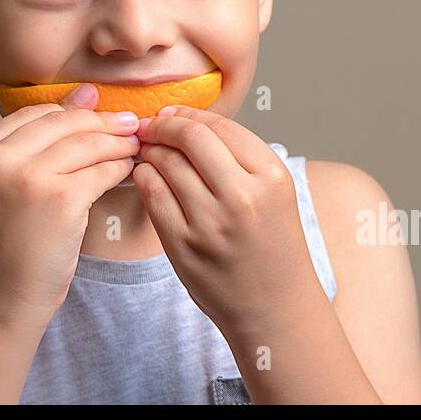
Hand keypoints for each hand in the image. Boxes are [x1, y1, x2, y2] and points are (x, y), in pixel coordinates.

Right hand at [0, 83, 140, 334]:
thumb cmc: (4, 249)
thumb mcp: (6, 187)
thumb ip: (41, 141)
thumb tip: (87, 91)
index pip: (37, 113)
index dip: (75, 114)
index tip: (100, 119)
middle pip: (65, 123)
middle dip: (103, 124)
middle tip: (131, 127)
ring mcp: (27, 177)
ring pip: (87, 143)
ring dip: (117, 144)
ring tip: (134, 149)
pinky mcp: (59, 199)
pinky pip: (102, 171)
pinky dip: (121, 168)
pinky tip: (129, 173)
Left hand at [132, 106, 326, 337]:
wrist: (276, 306)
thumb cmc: (273, 243)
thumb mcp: (273, 190)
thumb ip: (237, 154)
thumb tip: (184, 119)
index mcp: (271, 176)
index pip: (220, 126)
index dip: (187, 114)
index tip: (172, 113)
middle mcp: (242, 197)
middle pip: (189, 138)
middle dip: (163, 126)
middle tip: (152, 126)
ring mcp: (210, 223)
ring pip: (166, 163)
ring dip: (150, 151)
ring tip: (149, 151)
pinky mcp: (184, 246)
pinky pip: (152, 194)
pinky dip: (144, 177)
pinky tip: (147, 177)